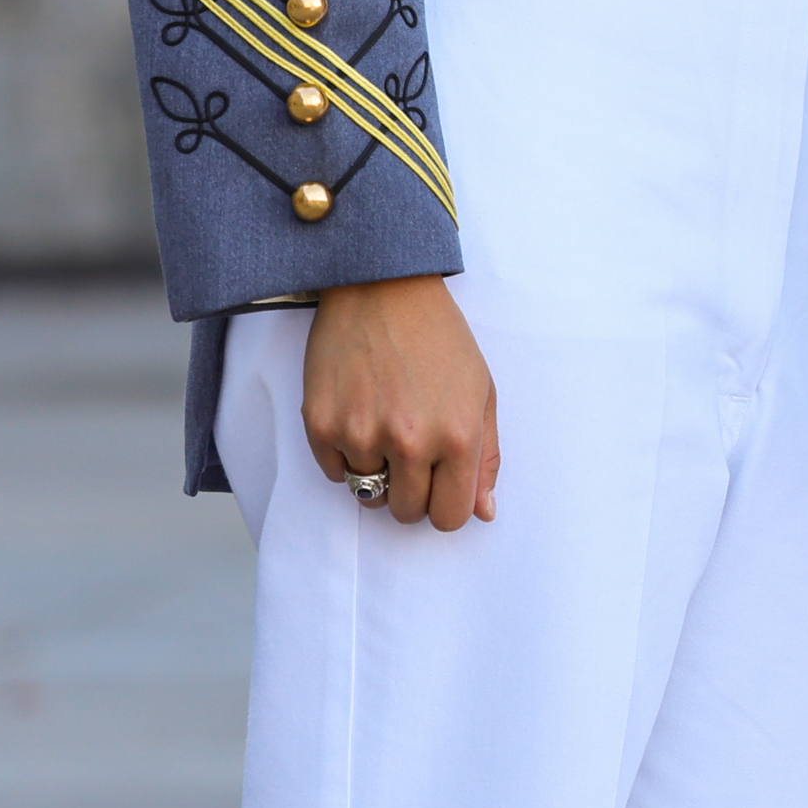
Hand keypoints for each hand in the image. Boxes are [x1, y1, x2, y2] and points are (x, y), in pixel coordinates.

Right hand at [303, 275, 498, 530]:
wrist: (383, 290)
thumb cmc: (439, 339)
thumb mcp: (481, 391)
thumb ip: (486, 456)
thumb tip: (483, 512)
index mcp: (458, 435)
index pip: (451, 517)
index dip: (446, 508)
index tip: (441, 487)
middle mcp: (411, 441)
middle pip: (407, 513)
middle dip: (413, 493)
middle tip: (413, 453)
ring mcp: (362, 435)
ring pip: (368, 495)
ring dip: (379, 471)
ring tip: (386, 424)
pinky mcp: (321, 426)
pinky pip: (335, 474)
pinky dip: (347, 455)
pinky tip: (360, 413)